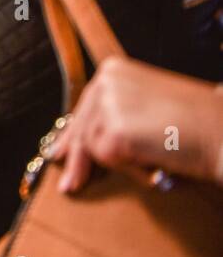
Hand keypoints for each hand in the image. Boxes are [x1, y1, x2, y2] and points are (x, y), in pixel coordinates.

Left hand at [47, 56, 222, 190]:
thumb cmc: (197, 125)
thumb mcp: (148, 108)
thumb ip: (115, 116)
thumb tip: (71, 146)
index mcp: (114, 71)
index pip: (86, 108)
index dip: (73, 136)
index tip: (59, 154)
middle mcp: (107, 81)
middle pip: (81, 128)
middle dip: (76, 159)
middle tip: (68, 186)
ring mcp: (110, 104)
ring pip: (92, 147)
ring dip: (121, 164)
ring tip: (155, 160)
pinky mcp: (116, 132)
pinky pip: (109, 161)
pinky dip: (132, 171)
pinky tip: (156, 163)